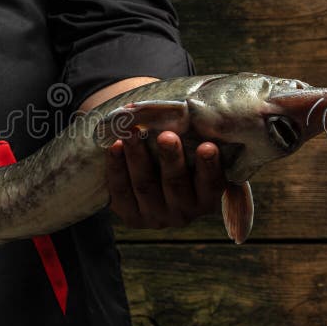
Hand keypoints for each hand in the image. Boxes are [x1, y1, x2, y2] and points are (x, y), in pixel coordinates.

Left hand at [106, 130, 226, 228]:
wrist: (146, 174)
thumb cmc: (176, 154)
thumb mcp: (190, 150)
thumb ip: (193, 137)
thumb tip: (185, 110)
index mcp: (205, 198)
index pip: (212, 185)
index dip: (209, 167)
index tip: (208, 146)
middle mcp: (182, 212)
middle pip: (175, 185)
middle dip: (171, 158)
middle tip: (166, 136)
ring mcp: (155, 215)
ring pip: (145, 186)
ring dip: (138, 157)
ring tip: (132, 132)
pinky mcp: (130, 215)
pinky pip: (121, 190)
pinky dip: (117, 167)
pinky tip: (114, 146)